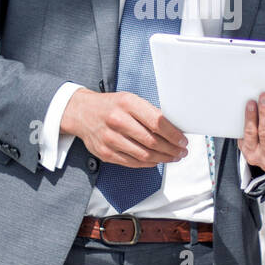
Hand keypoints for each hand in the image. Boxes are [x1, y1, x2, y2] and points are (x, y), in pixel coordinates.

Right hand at [60, 89, 187, 166]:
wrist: (82, 113)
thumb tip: (173, 130)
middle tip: (181, 151)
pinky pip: (132, 162)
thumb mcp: (130, 100)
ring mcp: (110, 138)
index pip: (157, 122)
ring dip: (162, 159)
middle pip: (152, 141)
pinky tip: (156, 161)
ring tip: (172, 157)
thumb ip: (149, 113)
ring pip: (144, 155)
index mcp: (127, 103)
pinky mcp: (105, 153)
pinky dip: (148, 164)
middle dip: (171, 149)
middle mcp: (117, 120)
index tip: (182, 140)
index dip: (174, 135)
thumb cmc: (111, 106)